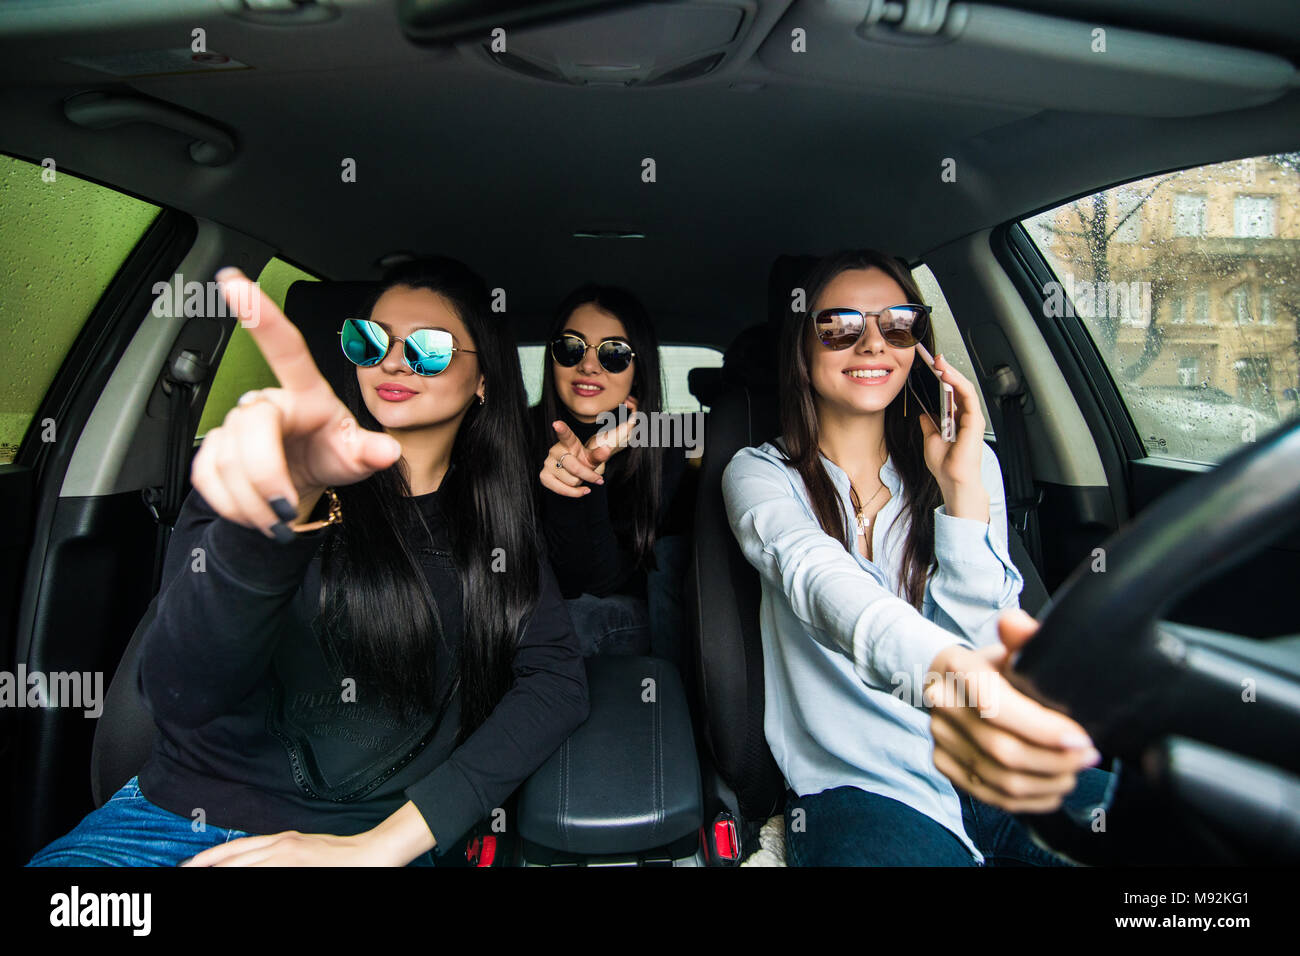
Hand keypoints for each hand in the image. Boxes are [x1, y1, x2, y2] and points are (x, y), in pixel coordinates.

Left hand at [180, 829, 400, 866]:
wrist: (373, 852)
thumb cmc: (343, 855)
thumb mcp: (306, 851)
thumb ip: (281, 856)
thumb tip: (259, 861)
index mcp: (283, 841)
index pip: (238, 848)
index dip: (211, 857)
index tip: (190, 864)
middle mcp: (282, 847)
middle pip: (235, 858)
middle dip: (208, 865)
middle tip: (185, 871)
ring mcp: (289, 858)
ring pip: (245, 866)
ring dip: (223, 871)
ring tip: (199, 875)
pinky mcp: (298, 866)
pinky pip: (266, 874)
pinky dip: (247, 875)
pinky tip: (234, 880)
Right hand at [193, 267, 402, 536]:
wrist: (302, 484)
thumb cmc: (331, 456)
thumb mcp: (357, 457)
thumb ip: (371, 453)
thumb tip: (388, 451)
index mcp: (305, 394)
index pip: (285, 349)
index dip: (261, 316)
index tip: (235, 282)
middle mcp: (266, 402)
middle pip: (251, 427)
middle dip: (265, 475)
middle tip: (285, 507)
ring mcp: (234, 424)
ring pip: (226, 458)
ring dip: (251, 500)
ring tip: (277, 516)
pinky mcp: (212, 449)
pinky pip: (207, 477)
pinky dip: (231, 505)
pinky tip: (253, 511)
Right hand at [539, 395, 638, 498]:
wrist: (574, 474)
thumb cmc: (584, 462)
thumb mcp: (594, 457)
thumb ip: (600, 453)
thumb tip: (607, 448)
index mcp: (568, 442)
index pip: (566, 435)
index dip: (562, 429)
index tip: (557, 423)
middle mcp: (555, 450)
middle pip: (575, 467)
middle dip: (589, 475)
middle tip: (598, 479)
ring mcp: (548, 463)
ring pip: (571, 480)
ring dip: (581, 483)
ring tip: (580, 478)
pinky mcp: (544, 476)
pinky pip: (562, 489)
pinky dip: (575, 493)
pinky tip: (581, 490)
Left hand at [915, 353, 983, 495]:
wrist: (953, 481)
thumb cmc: (945, 465)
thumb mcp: (930, 439)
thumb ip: (929, 424)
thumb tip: (924, 414)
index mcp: (957, 420)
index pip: (952, 394)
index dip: (943, 379)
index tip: (932, 368)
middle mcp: (966, 417)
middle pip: (958, 388)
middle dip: (947, 371)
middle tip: (935, 358)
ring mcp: (972, 418)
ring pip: (964, 388)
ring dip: (952, 373)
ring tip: (940, 362)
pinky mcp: (975, 421)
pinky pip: (967, 397)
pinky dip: (957, 384)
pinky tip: (947, 375)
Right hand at [925, 608, 1101, 812]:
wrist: (950, 680)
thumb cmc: (991, 665)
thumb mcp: (1010, 648)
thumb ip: (1022, 638)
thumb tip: (1016, 622)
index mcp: (957, 669)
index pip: (996, 706)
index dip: (1042, 728)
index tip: (1081, 737)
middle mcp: (941, 705)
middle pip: (1001, 749)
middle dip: (1054, 759)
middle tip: (1089, 756)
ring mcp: (939, 738)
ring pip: (997, 778)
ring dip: (1045, 782)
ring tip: (1074, 772)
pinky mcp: (943, 764)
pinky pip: (988, 795)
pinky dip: (1027, 799)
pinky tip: (1052, 787)